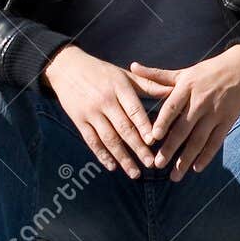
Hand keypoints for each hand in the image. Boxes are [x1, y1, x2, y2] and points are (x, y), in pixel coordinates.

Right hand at [39, 44, 164, 178]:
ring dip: (122, 157)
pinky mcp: (78, 121)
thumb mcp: (124, 74)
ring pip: (108, 139)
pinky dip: (102, 155)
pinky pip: (91, 141)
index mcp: (119, 88)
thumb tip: (174, 90)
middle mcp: (105, 101)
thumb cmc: (101, 71)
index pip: (134, 110)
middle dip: (138, 148)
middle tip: (151, 163)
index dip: (144, 126)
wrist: (66, 67)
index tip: (154, 141)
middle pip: (123, 128)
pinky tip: (112, 166)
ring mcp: (91, 112)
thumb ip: (149, 84)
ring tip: (135, 173)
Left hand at [129, 46, 239, 181]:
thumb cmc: (208, 71)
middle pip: (183, 128)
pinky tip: (196, 168)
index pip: (172, 107)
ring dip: (186, 159)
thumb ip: (157, 75)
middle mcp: (201, 102)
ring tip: (175, 175)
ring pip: (199, 139)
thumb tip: (132, 67)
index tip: (153, 137)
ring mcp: (215, 113)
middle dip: (170, 148)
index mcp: (187, 88)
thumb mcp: (184, 72)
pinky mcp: (228, 121)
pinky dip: (207, 156)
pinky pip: (216, 142)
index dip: (163, 122)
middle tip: (158, 165)